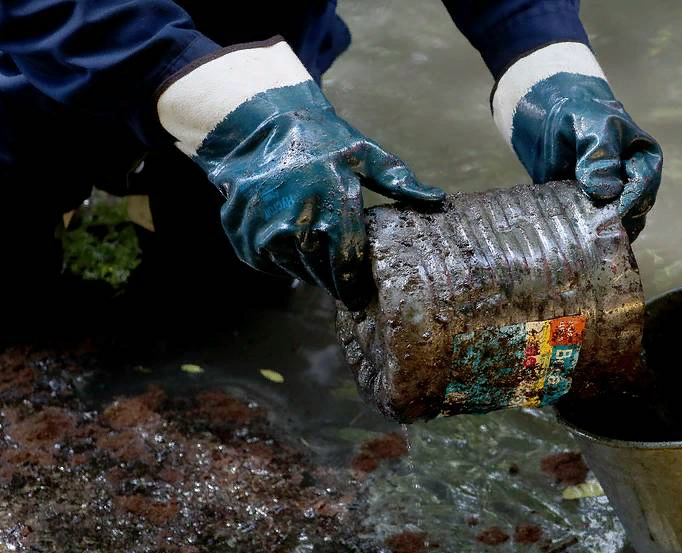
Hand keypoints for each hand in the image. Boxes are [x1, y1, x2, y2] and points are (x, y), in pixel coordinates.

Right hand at [157, 41, 444, 310]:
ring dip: (309, 271)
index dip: (354, 286)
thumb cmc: (322, 142)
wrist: (261, 124)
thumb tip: (438, 199)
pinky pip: (266, 264)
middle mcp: (293, 221)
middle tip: (343, 278)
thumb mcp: (365, 155)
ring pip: (293, 271)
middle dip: (334, 279)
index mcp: (330, 204)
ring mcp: (261, 228)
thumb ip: (399, 181)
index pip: (346, 265)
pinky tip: (292, 247)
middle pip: (320, 273)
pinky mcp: (241, 231)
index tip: (360, 296)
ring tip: (319, 259)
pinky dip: (280, 262)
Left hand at [494, 43, 661, 241]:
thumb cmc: (579, 114)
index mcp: (645, 161)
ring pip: (617, 226)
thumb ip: (600, 155)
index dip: (630, 202)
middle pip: (634, 213)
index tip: (613, 213)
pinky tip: (574, 236)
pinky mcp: (591, 212)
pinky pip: (594, 230)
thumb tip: (606, 192)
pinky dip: (586, 235)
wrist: (551, 118)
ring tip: (584, 235)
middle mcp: (634, 185)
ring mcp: (613, 201)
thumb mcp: (591, 126)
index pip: (645, 187)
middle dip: (616, 222)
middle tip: (595, 229)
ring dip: (601, 232)